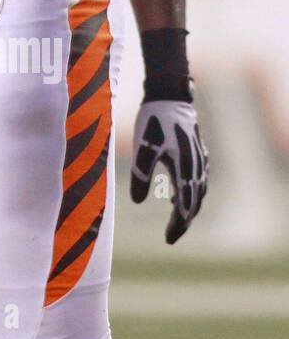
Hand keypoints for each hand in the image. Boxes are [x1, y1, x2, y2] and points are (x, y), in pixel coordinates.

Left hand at [130, 100, 207, 244]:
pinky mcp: (198, 151)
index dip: (178, 226)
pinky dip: (192, 191)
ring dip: (189, 207)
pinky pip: (199, 179)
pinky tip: (179, 193)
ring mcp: (200, 159)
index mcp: (184, 171)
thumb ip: (139, 176)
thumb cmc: (152, 123)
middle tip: (172, 236)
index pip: (185, 208)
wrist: (168, 97)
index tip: (169, 240)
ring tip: (177, 219)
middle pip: (194, 203)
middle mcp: (197, 168)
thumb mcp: (141, 150)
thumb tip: (138, 201)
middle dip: (184, 222)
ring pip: (199, 191)